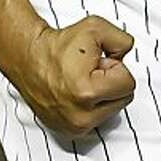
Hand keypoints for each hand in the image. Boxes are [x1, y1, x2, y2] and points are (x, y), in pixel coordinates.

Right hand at [4, 14, 136, 136]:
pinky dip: (94, 105)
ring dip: (103, 93)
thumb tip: (127, 56)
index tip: (99, 61)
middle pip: (123, 99)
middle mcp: (80, 117)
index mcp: (88, 93)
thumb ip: (123, 41)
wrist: (31, 59)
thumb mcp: (97, 28)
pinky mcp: (70, 132)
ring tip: (84, 80)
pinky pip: (98, 119)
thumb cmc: (60, 46)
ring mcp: (74, 127)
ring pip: (112, 109)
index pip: (128, 84)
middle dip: (111, 81)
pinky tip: (79, 92)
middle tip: (92, 70)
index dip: (115, 66)